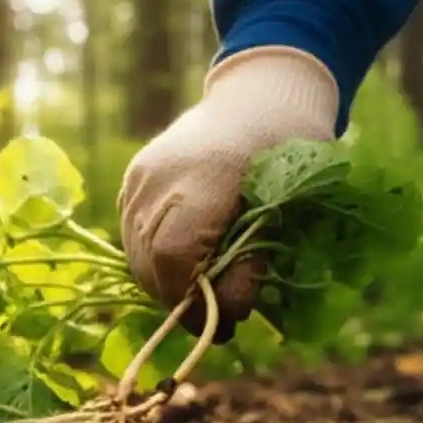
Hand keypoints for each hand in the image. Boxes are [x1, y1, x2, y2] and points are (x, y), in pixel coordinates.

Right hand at [118, 46, 338, 342]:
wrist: (258, 96)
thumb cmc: (288, 147)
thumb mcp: (291, 203)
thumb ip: (255, 259)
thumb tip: (230, 312)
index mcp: (205, 174)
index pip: (174, 254)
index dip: (191, 300)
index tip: (222, 325)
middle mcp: (160, 174)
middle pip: (148, 260)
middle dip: (179, 301)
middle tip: (217, 321)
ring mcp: (140, 175)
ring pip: (135, 252)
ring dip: (166, 284)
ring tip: (205, 294)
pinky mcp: (133, 179)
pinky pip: (131, 234)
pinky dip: (155, 260)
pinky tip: (190, 263)